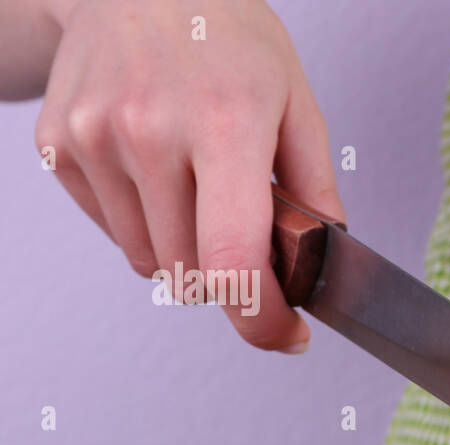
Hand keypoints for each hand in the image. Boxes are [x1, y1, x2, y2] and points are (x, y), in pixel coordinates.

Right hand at [34, 0, 342, 350]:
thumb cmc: (227, 37)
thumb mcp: (297, 103)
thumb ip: (317, 191)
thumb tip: (324, 264)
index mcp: (224, 128)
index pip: (232, 262)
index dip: (262, 321)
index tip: (286, 335)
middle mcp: (150, 135)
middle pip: (194, 275)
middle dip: (234, 278)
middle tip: (252, 241)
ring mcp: (95, 140)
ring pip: (151, 263)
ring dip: (187, 253)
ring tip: (202, 191)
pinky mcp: (59, 148)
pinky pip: (113, 233)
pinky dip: (146, 225)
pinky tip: (161, 173)